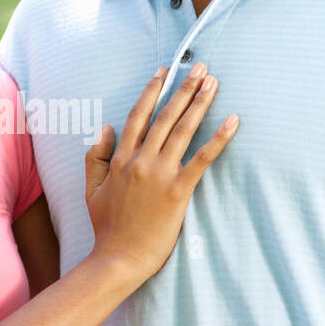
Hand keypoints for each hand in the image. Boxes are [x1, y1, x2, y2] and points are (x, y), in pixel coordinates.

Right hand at [85, 63, 237, 280]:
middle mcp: (140, 160)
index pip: (138, 115)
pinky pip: (202, 158)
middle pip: (164, 116)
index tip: (164, 71)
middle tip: (200, 68)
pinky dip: (219, 138)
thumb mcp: (92, 189)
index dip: (153, 90)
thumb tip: (106, 128)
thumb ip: (95, 157)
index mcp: (120, 158)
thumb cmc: (107, 227)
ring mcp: (159, 174)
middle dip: (183, 88)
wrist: (119, 258)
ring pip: (183, 129)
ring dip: (200, 102)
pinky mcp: (178, 190)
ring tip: (213, 82)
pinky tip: (233, 121)